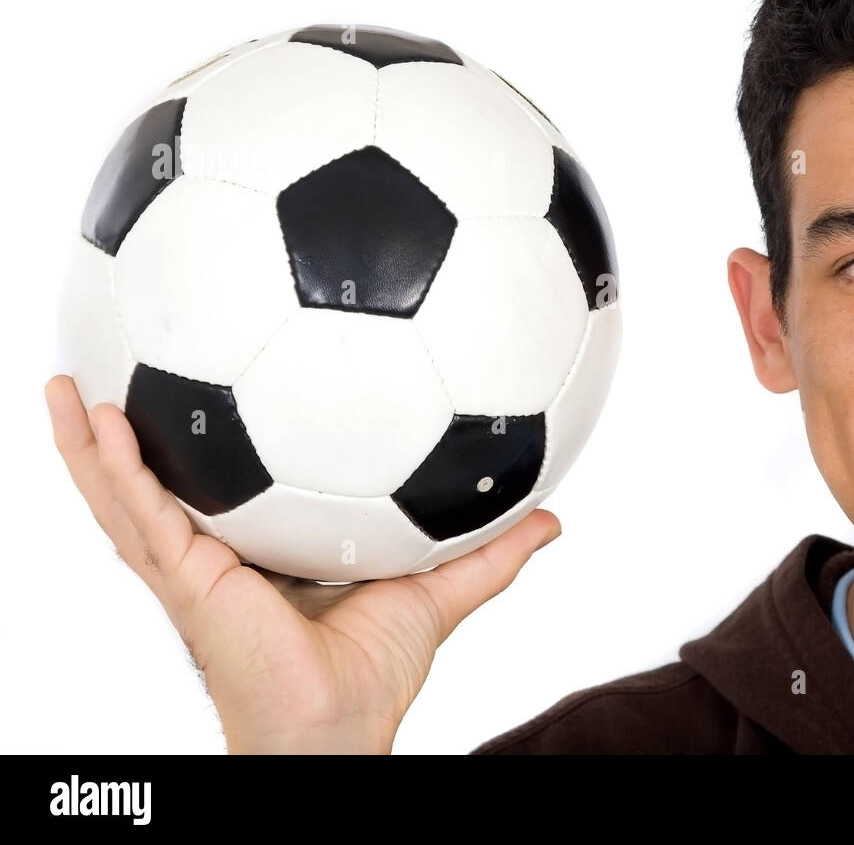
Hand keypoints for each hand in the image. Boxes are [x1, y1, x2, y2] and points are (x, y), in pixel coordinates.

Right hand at [45, 374, 560, 753]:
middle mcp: (218, 552)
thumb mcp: (441, 588)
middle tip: (111, 367)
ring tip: (65, 384)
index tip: (213, 378)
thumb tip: (552, 517)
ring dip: (92, 441)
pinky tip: (97, 421)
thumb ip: (491, 550)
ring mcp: (191, 565)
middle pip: (161, 482)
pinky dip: (110, 467)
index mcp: (263, 548)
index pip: (228, 485)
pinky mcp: (184, 578)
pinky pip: (138, 514)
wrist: (340, 723)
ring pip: (126, 494)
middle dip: (131, 430)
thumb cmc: (373, 672)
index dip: (208, 440)